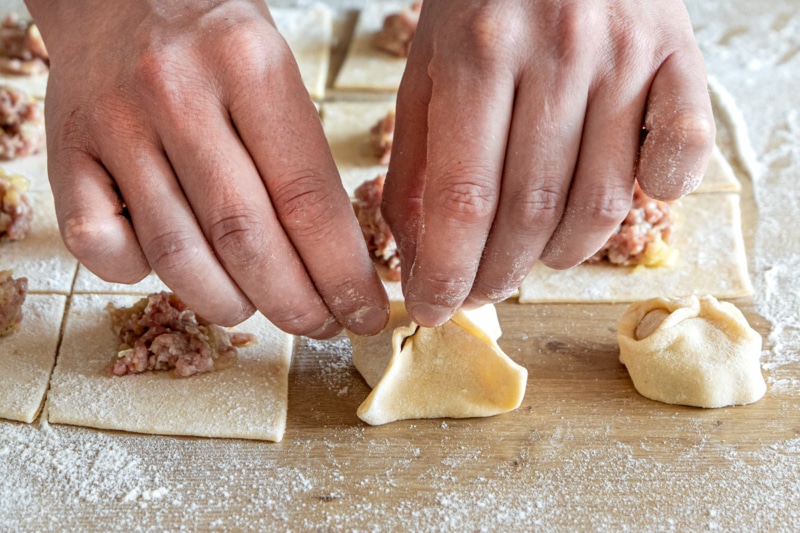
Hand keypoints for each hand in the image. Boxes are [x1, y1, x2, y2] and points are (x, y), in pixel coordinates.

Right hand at [27, 0, 388, 336]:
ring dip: (226, 302)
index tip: (365, 312)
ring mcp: (114, 123)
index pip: (308, 200)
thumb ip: (301, 161)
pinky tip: (172, 267)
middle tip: (319, 325)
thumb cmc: (212, 41)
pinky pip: (98, 246)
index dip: (342, 274)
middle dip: (294, 303)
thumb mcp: (277, 71)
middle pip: (245, 238)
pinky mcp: (62, 149)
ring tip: (254, 307)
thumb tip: (335, 263)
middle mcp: (176, 91)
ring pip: (176, 254)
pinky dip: (139, 275)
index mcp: (248, 64)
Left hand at [382, 0, 714, 326]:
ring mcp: (624, 56)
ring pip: (600, 199)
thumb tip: (416, 251)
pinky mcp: (677, 57)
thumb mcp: (429, 66)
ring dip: (562, 252)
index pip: (464, 199)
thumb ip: (417, 157)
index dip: (447, 270)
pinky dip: (654, 195)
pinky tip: (620, 201)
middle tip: (481, 292)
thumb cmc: (483, 0)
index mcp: (481, 55)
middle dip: (499, 273)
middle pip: (529, 209)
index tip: (434, 309)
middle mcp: (557, 55)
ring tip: (535, 258)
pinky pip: (682, 151)